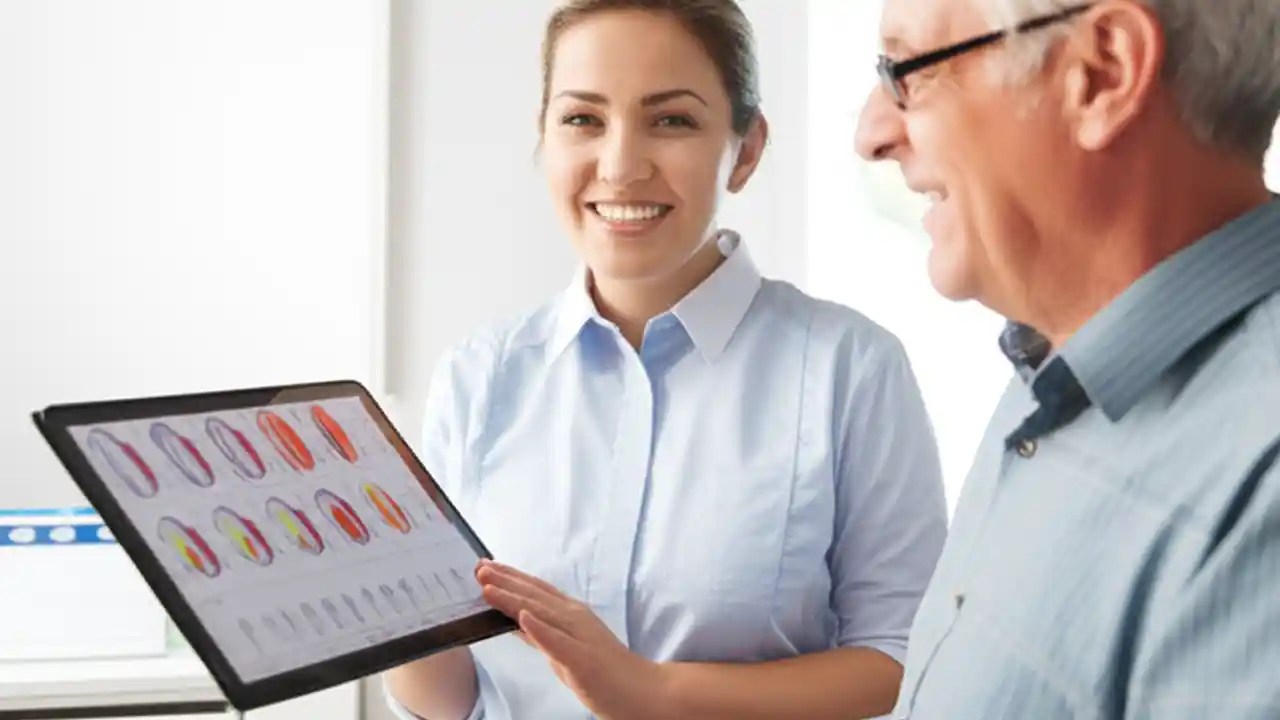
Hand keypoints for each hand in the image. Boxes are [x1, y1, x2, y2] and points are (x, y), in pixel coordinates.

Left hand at [476, 559, 671, 719]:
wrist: (642, 691)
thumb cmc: (606, 672)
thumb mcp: (564, 649)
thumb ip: (541, 635)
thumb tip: (515, 621)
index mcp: (571, 614)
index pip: (535, 591)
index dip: (509, 577)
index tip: (485, 566)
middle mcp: (574, 618)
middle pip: (534, 595)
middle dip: (504, 581)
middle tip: (478, 567)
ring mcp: (580, 636)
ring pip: (541, 612)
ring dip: (513, 598)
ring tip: (489, 586)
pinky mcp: (583, 658)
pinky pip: (558, 641)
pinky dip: (540, 628)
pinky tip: (523, 616)